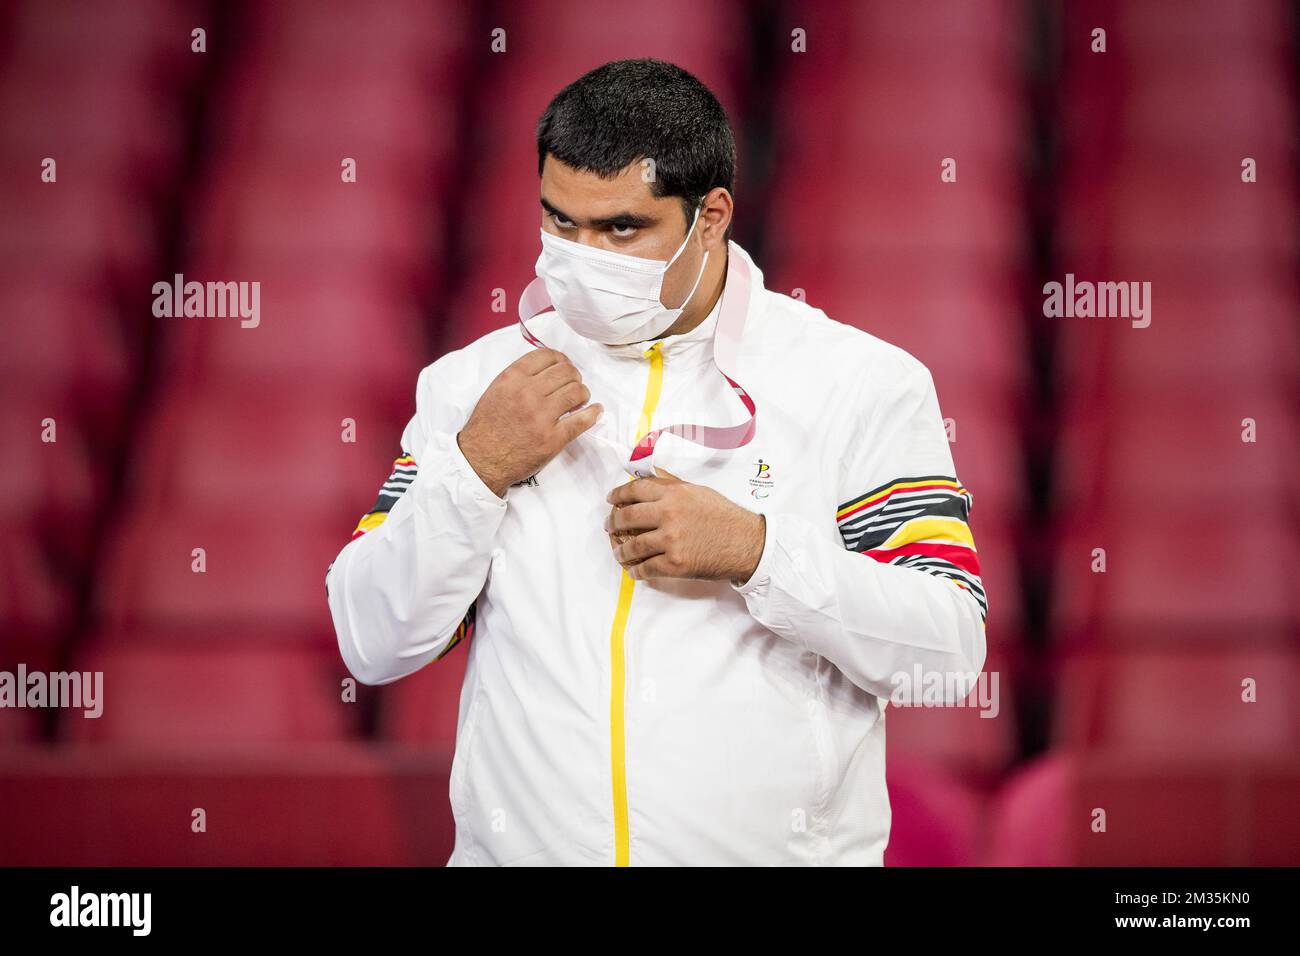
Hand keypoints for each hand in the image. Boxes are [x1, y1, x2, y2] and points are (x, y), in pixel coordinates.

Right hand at [458, 348, 602, 496]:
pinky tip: (595, 411)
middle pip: (566, 372)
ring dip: (583, 393)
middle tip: (573, 386)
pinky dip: (593, 413)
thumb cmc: (486, 427)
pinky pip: (582, 421)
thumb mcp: (496, 390)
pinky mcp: (553, 439)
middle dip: (574, 377)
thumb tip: (548, 369)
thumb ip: (519, 377)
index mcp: (513, 378)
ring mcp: (542, 416)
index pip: (548, 356)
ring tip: (579, 400)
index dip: (561, 360)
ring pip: (577, 391)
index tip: (564, 367)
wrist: (481, 460)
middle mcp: (528, 393)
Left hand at [604, 468, 765, 585]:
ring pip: (633, 545)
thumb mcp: (699, 491)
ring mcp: (671, 540)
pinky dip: (636, 571)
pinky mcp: (675, 563)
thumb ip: (673, 486)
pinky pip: (646, 568)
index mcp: (674, 493)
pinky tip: (634, 571)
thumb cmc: (726, 516)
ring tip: (619, 552)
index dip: (619, 494)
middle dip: (614, 522)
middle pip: (628, 517)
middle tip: (610, 526)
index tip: (611, 499)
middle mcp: (669, 514)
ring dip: (621, 550)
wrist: (747, 543)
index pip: (636, 489)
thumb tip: (651, 478)